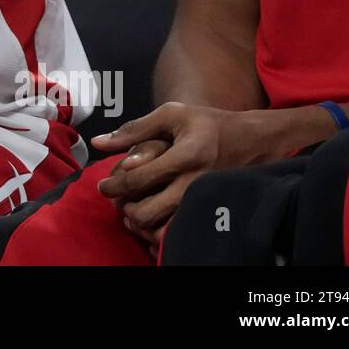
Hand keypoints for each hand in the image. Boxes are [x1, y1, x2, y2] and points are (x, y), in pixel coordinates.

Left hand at [92, 102, 256, 235]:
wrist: (250, 141)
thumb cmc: (206, 124)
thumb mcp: (171, 114)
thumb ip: (133, 129)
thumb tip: (98, 143)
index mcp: (186, 155)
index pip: (138, 178)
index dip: (114, 185)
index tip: (103, 185)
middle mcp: (196, 183)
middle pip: (147, 211)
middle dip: (124, 207)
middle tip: (116, 198)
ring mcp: (204, 201)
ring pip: (161, 230)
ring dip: (139, 222)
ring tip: (131, 207)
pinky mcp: (208, 212)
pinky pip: (177, 234)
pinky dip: (157, 230)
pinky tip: (150, 215)